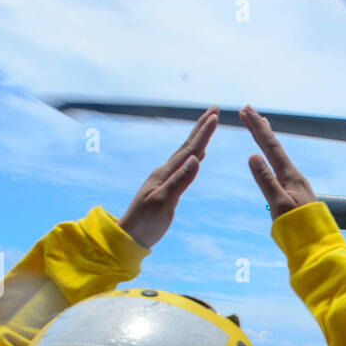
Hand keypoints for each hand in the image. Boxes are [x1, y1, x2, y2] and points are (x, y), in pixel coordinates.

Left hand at [118, 106, 217, 247]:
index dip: (203, 133)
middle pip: (187, 145)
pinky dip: (194, 156)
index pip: (189, 149)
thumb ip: (180, 180)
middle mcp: (166, 172)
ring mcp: (166, 179)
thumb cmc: (145, 222)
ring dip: (198, 139)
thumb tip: (196, 158)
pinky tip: (198, 155)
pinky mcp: (168, 188)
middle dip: (201, 127)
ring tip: (208, 125)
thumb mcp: (163, 202)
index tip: (215, 116)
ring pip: (186, 154)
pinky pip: (184, 167)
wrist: (130, 236)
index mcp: (165, 173)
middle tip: (214, 109)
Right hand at [241, 105, 317, 219]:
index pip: (271, 146)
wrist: (317, 246)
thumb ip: (266, 180)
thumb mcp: (279, 204)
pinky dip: (272, 154)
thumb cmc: (299, 228)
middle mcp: (294, 176)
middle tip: (248, 109)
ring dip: (267, 138)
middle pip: (274, 146)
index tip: (245, 111)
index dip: (257, 128)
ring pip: (278, 155)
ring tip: (261, 125)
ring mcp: (295, 184)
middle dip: (260, 127)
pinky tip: (272, 158)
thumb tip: (252, 156)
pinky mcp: (294, 193)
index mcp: (290, 176)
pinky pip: (280, 166)